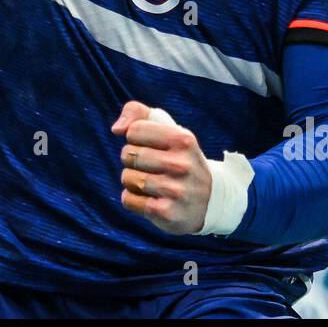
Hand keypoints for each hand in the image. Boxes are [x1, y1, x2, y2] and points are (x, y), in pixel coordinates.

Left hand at [111, 101, 211, 234]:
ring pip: (127, 178)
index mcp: (183, 140)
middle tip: (151, 167)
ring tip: (152, 183)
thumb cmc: (180, 158)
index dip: (136, 138)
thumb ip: (138, 113)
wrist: (211, 200)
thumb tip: (116, 129)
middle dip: (132, 160)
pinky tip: (150, 199)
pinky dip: (132, 199)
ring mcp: (175, 191)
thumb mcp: (169, 129)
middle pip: (128, 154)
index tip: (151, 146)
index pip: (134, 130)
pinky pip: (128, 199)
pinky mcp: (166, 213)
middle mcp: (181, 164)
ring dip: (132, 181)